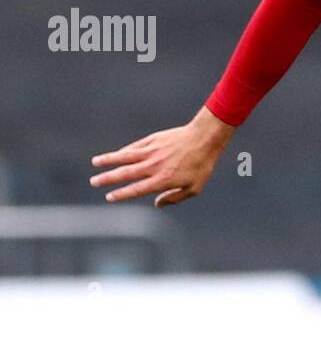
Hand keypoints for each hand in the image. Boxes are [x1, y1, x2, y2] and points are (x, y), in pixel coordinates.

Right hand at [90, 106, 234, 207]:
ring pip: (125, 156)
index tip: (109, 197)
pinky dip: (123, 151)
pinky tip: (116, 154)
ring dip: (108, 160)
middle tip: (94, 182)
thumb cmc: (201, 165)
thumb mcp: (194, 188)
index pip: (136, 189)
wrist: (204, 138)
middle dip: (108, 178)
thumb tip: (157, 204)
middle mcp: (153, 166)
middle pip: (125, 173)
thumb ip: (174, 197)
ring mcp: (151, 152)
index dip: (121, 194)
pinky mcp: (153, 140)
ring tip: (95, 163)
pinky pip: (134, 147)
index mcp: (162, 180)